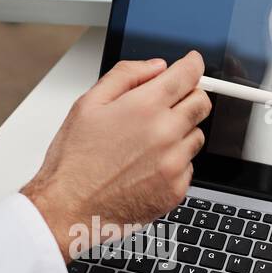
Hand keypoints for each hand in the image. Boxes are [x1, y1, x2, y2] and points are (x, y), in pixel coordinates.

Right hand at [22, 51, 210, 260]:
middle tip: (169, 104)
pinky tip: (147, 166)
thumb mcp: (87, 104)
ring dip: (181, 132)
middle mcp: (165, 133)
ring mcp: (174, 163)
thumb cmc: (74, 161)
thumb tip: (156, 67)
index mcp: (145, 107)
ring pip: (196, 136)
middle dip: (190, 97)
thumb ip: (126, 75)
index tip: (192, 64)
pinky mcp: (176, 189)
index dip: (192, 64)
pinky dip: (174, 162)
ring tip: (147, 143)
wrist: (70, 208)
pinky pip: (189, 167)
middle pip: (201, 103)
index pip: (188, 74)